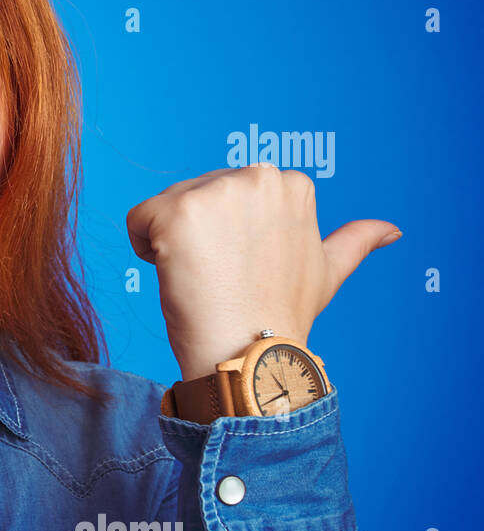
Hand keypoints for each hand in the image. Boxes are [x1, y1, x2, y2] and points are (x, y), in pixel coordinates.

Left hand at [125, 162, 400, 379]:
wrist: (251, 353)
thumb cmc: (282, 317)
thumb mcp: (326, 272)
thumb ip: (353, 242)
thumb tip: (393, 230)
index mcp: (291, 183)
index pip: (226, 195)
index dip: (226, 236)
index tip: (244, 268)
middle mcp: (258, 177)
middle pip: (194, 196)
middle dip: (198, 237)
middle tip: (223, 278)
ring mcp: (218, 192)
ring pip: (166, 208)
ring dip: (171, 244)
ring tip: (205, 279)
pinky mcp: (177, 212)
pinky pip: (137, 220)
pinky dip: (143, 248)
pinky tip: (175, 274)